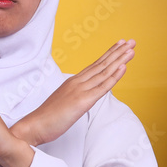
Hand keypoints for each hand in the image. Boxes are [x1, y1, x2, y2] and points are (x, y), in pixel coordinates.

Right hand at [12, 39, 134, 145]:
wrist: (35, 125)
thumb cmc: (48, 117)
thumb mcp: (65, 102)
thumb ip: (75, 95)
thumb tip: (85, 95)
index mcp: (74, 82)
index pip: (95, 65)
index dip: (109, 54)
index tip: (120, 45)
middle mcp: (78, 82)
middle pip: (102, 64)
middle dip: (118, 52)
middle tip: (131, 41)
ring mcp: (81, 90)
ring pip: (104, 72)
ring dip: (119, 60)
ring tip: (131, 49)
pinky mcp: (83, 101)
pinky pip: (102, 87)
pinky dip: (114, 76)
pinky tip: (123, 67)